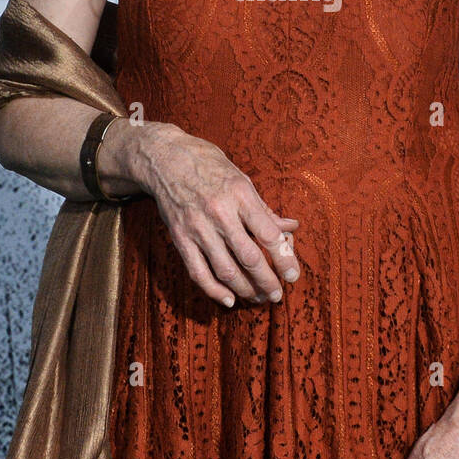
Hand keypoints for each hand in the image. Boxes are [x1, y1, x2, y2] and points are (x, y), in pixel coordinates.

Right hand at [118, 121, 300, 307]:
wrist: (165, 159)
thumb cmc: (209, 166)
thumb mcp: (241, 180)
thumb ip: (264, 209)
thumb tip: (291, 228)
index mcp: (240, 194)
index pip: (268, 234)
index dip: (284, 259)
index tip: (293, 276)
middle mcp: (219, 212)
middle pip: (249, 257)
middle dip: (267, 282)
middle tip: (278, 295)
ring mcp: (197, 227)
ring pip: (226, 270)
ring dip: (246, 290)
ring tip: (259, 298)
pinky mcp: (180, 238)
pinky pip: (198, 272)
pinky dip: (215, 291)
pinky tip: (230, 300)